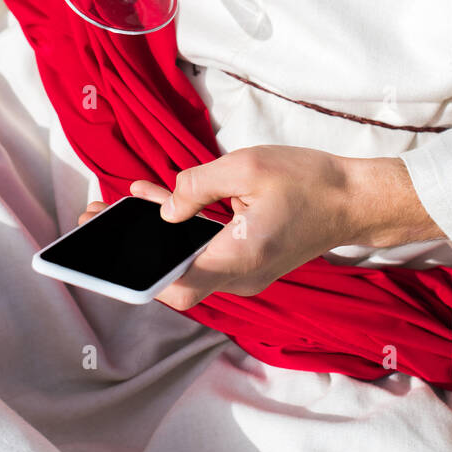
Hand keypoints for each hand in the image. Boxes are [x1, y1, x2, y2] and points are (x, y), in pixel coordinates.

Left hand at [125, 147, 443, 309]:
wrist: (356, 200)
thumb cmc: (310, 181)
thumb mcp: (248, 166)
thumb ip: (199, 185)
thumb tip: (166, 210)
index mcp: (240, 258)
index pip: (177, 286)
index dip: (138, 277)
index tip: (106, 258)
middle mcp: (240, 276)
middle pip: (174, 279)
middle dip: (133, 254)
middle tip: (94, 223)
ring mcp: (244, 272)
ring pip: (185, 264)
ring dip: (152, 240)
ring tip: (112, 209)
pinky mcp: (247, 259)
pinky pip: (204, 250)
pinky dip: (179, 230)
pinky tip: (153, 198)